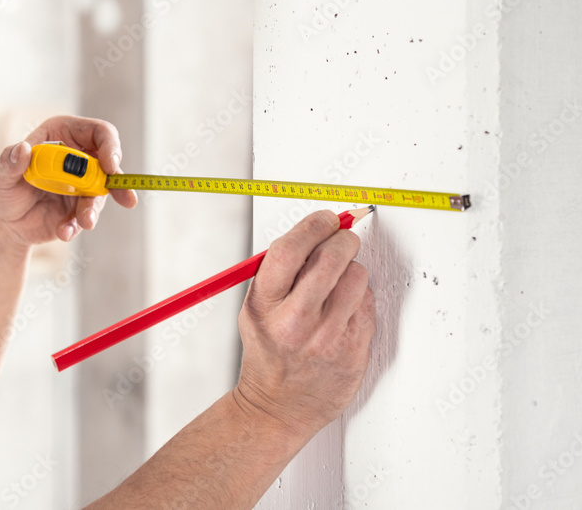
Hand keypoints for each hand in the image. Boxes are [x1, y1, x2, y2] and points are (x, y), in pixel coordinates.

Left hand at [0, 116, 138, 247]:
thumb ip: (9, 162)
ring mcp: (82, 186)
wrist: (2, 223)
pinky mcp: (79, 209)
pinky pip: (86, 216)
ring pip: (101, 194)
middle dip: (117, 182)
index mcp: (63, 136)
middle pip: (110, 164)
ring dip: (93, 209)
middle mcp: (78, 158)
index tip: (110, 165)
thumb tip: (22, 149)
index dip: (110, 146)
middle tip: (127, 199)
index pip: (99, 132)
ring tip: (84, 222)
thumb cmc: (1, 188)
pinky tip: (64, 232)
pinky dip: (76, 225)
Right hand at [232, 210, 374, 440]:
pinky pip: (368, 303)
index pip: (292, 248)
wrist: (278, 406)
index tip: (326, 219)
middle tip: (342, 241)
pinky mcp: (354, 351)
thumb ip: (280, 271)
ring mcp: (328, 338)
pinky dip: (359, 299)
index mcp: (265, 304)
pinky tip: (343, 312)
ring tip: (337, 285)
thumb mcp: (255, 308)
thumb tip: (317, 230)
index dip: (314, 225)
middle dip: (342, 240)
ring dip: (351, 270)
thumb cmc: (269, 352)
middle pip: (332, 256)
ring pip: (357, 275)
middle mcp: (295, 321)